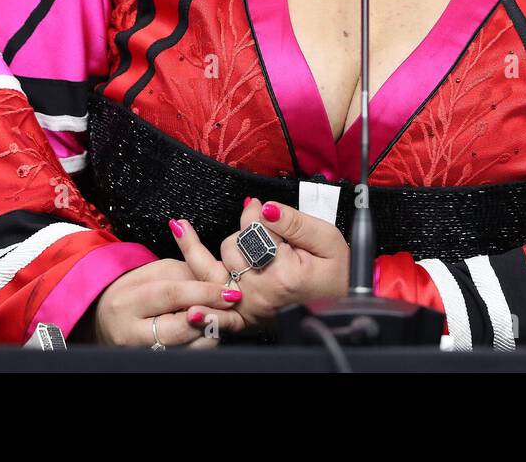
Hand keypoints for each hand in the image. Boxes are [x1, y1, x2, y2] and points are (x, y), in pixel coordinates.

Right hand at [82, 257, 243, 347]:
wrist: (110, 317)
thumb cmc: (138, 290)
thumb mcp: (157, 272)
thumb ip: (187, 274)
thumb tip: (219, 282)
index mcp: (128, 302)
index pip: (171, 295)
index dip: (204, 293)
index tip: (228, 293)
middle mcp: (131, 333)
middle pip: (180, 329)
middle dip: (211, 317)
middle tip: (230, 306)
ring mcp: (142, 353)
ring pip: (187, 348)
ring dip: (210, 332)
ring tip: (218, 315)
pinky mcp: (154, 363)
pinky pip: (187, 355)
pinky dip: (202, 342)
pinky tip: (206, 329)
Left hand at [171, 199, 349, 330]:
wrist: (344, 308)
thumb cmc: (338, 274)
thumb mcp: (327, 239)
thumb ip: (294, 222)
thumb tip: (263, 208)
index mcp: (282, 274)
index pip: (253, 231)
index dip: (255, 213)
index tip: (260, 206)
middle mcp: (260, 294)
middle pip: (231, 247)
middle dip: (241, 231)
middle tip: (255, 220)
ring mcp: (251, 309)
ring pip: (215, 271)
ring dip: (200, 251)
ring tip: (181, 228)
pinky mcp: (247, 319)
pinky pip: (219, 317)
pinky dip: (205, 314)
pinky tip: (191, 308)